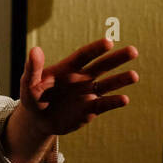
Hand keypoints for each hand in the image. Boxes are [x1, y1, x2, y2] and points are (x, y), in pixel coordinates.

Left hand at [19, 38, 137, 135]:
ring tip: (134, 76)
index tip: (109, 42)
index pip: (84, 55)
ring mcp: (89, 93)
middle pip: (103, 66)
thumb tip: (35, 50)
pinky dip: (114, 102)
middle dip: (117, 58)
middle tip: (133, 51)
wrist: (38, 120)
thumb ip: (33, 68)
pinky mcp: (92, 109)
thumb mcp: (28, 83)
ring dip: (121, 80)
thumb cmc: (33, 97)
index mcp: (68, 67)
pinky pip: (105, 104)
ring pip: (108, 84)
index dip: (96, 49)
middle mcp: (82, 77)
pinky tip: (124, 99)